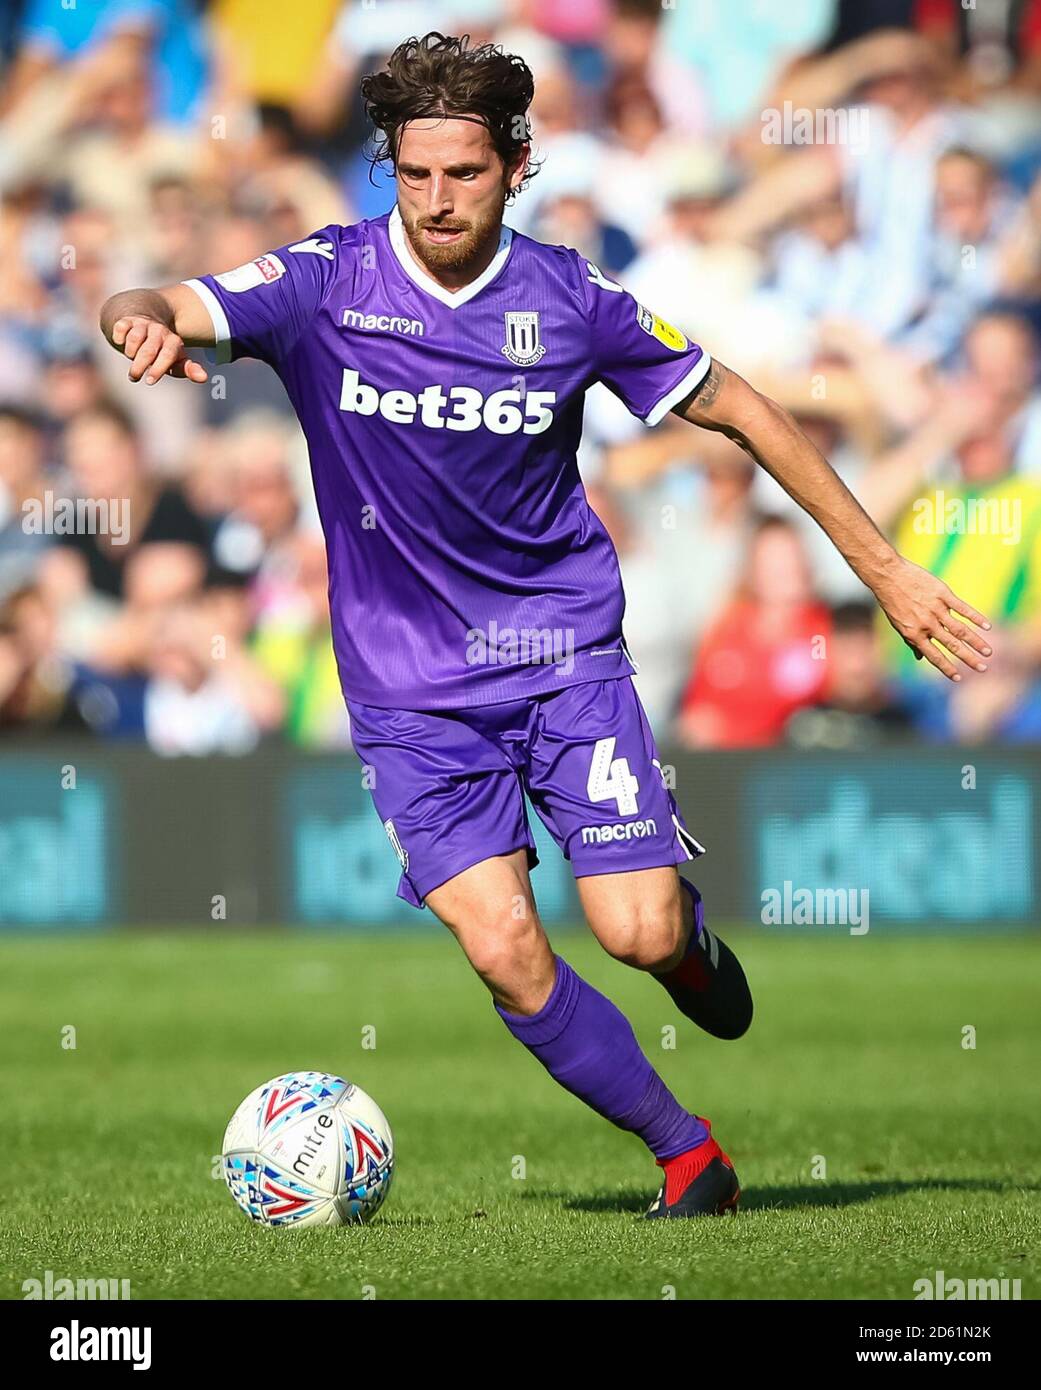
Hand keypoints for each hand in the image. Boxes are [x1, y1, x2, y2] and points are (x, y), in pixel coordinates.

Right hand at [110, 316, 207, 385]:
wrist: (143, 319)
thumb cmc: (160, 348)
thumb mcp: (175, 359)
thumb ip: (188, 369)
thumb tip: (204, 377)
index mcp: (173, 341)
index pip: (169, 354)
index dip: (159, 368)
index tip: (149, 381)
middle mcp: (159, 331)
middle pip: (149, 350)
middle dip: (140, 366)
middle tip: (134, 377)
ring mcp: (142, 324)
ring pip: (135, 338)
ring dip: (130, 352)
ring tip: (130, 357)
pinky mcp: (126, 320)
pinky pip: (121, 327)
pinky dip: (119, 337)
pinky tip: (121, 342)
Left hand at [875, 557, 991, 680]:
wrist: (888, 576)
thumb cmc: (892, 601)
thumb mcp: (898, 624)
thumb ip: (911, 641)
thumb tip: (920, 658)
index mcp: (914, 634)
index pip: (934, 656)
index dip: (946, 668)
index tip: (959, 678)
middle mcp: (926, 624)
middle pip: (952, 645)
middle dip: (968, 658)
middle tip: (983, 669)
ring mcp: (935, 609)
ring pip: (960, 629)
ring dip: (976, 642)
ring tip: (988, 652)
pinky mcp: (942, 594)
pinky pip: (962, 607)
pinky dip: (975, 617)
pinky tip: (987, 626)